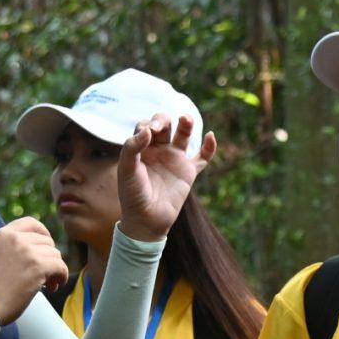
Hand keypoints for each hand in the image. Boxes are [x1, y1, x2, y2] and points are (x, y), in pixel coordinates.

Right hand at [0, 216, 67, 324]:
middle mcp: (16, 238)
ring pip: (55, 254)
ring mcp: (27, 251)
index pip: (32, 223)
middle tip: (46, 275)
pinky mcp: (38, 266)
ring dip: (55, 269)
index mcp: (4, 234)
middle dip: (49, 258)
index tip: (47, 248)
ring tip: (49, 284)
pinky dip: (62, 276)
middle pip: (47, 242)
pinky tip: (56, 286)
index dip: (44, 234)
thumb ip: (16, 247)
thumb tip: (45, 249)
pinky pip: (60, 266)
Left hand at [116, 113, 213, 241]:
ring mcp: (175, 160)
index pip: (146, 126)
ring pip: (184, 135)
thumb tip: (148, 130)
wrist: (146, 220)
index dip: (148, 125)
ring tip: (186, 119)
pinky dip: (210, 147)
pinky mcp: (189, 172)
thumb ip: (132, 148)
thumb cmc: (132, 195)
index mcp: (141, 149)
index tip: (148, 134)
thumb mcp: (126, 170)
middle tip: (162, 126)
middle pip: (165, 125)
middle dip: (163, 120)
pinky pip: (203, 157)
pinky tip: (211, 136)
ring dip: (186, 124)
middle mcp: (158, 151)